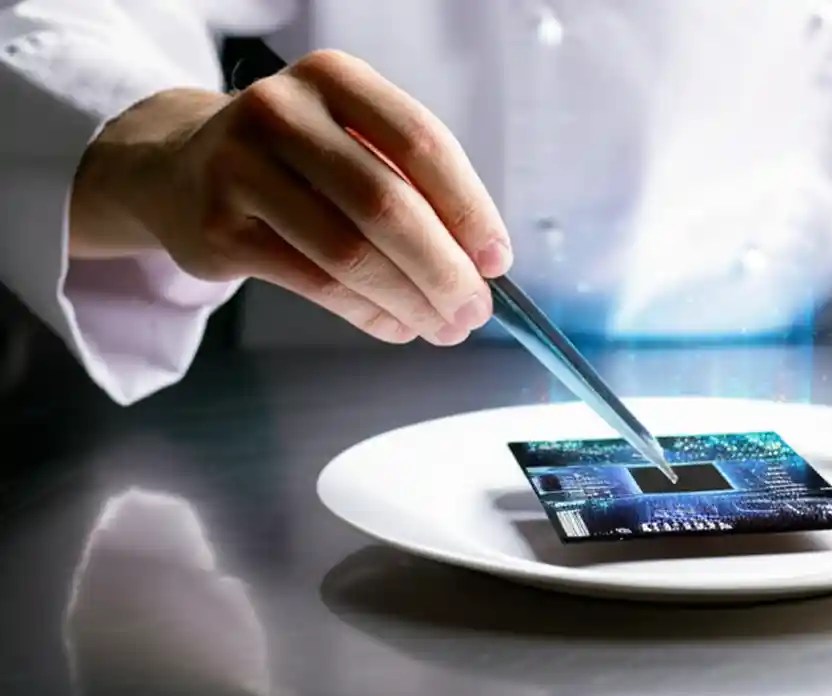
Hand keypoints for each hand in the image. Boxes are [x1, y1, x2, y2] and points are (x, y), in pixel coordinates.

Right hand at [69, 50, 510, 345]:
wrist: (180, 166)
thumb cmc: (296, 160)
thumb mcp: (352, 140)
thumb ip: (412, 185)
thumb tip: (481, 263)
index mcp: (335, 78)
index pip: (422, 143)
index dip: (469, 207)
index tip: (498, 260)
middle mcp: (283, 112)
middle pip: (387, 204)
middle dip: (443, 268)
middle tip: (475, 310)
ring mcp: (240, 168)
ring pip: (350, 251)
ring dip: (410, 301)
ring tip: (444, 327)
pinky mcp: (219, 229)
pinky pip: (314, 283)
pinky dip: (368, 313)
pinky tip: (398, 326)